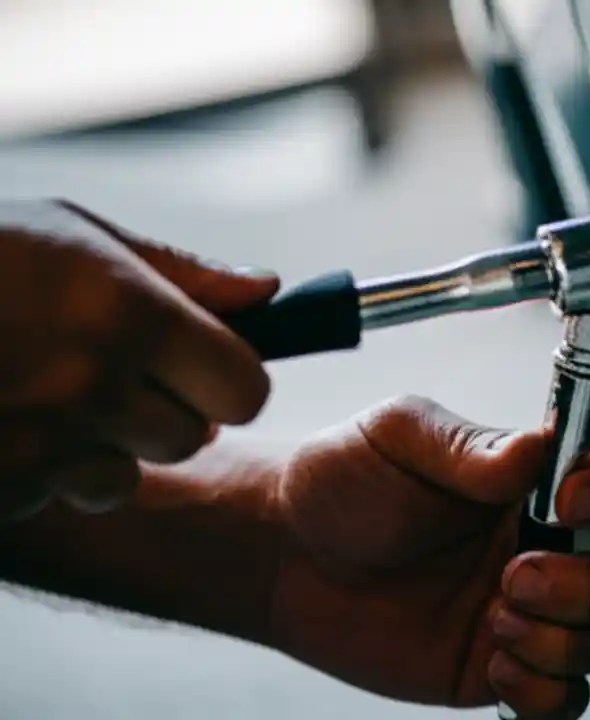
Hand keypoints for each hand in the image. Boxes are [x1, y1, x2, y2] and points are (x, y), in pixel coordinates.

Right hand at [0, 200, 276, 520]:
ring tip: (43, 390)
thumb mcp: (71, 233)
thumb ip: (180, 270)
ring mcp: (38, 445)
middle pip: (193, 438)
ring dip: (102, 445)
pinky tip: (2, 421)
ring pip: (126, 476)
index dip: (231, 380)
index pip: (247, 390)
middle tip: (109, 370)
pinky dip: (37, 471)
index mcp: (130, 313)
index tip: (205, 365)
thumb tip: (266, 293)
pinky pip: (53, 496)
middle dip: (166, 409)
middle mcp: (92, 385)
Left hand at [271, 395, 589, 718]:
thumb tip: (538, 449)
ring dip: (561, 637)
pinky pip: (565, 699)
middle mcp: (544, 544)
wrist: (283, 558)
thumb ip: (470, 445)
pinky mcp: (501, 668)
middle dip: (586, 583)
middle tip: (514, 575)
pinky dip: (543, 690)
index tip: (572, 502)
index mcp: (535, 481)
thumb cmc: (340, 483)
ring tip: (495, 619)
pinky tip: (493, 664)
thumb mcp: (400, 435)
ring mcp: (528, 611)